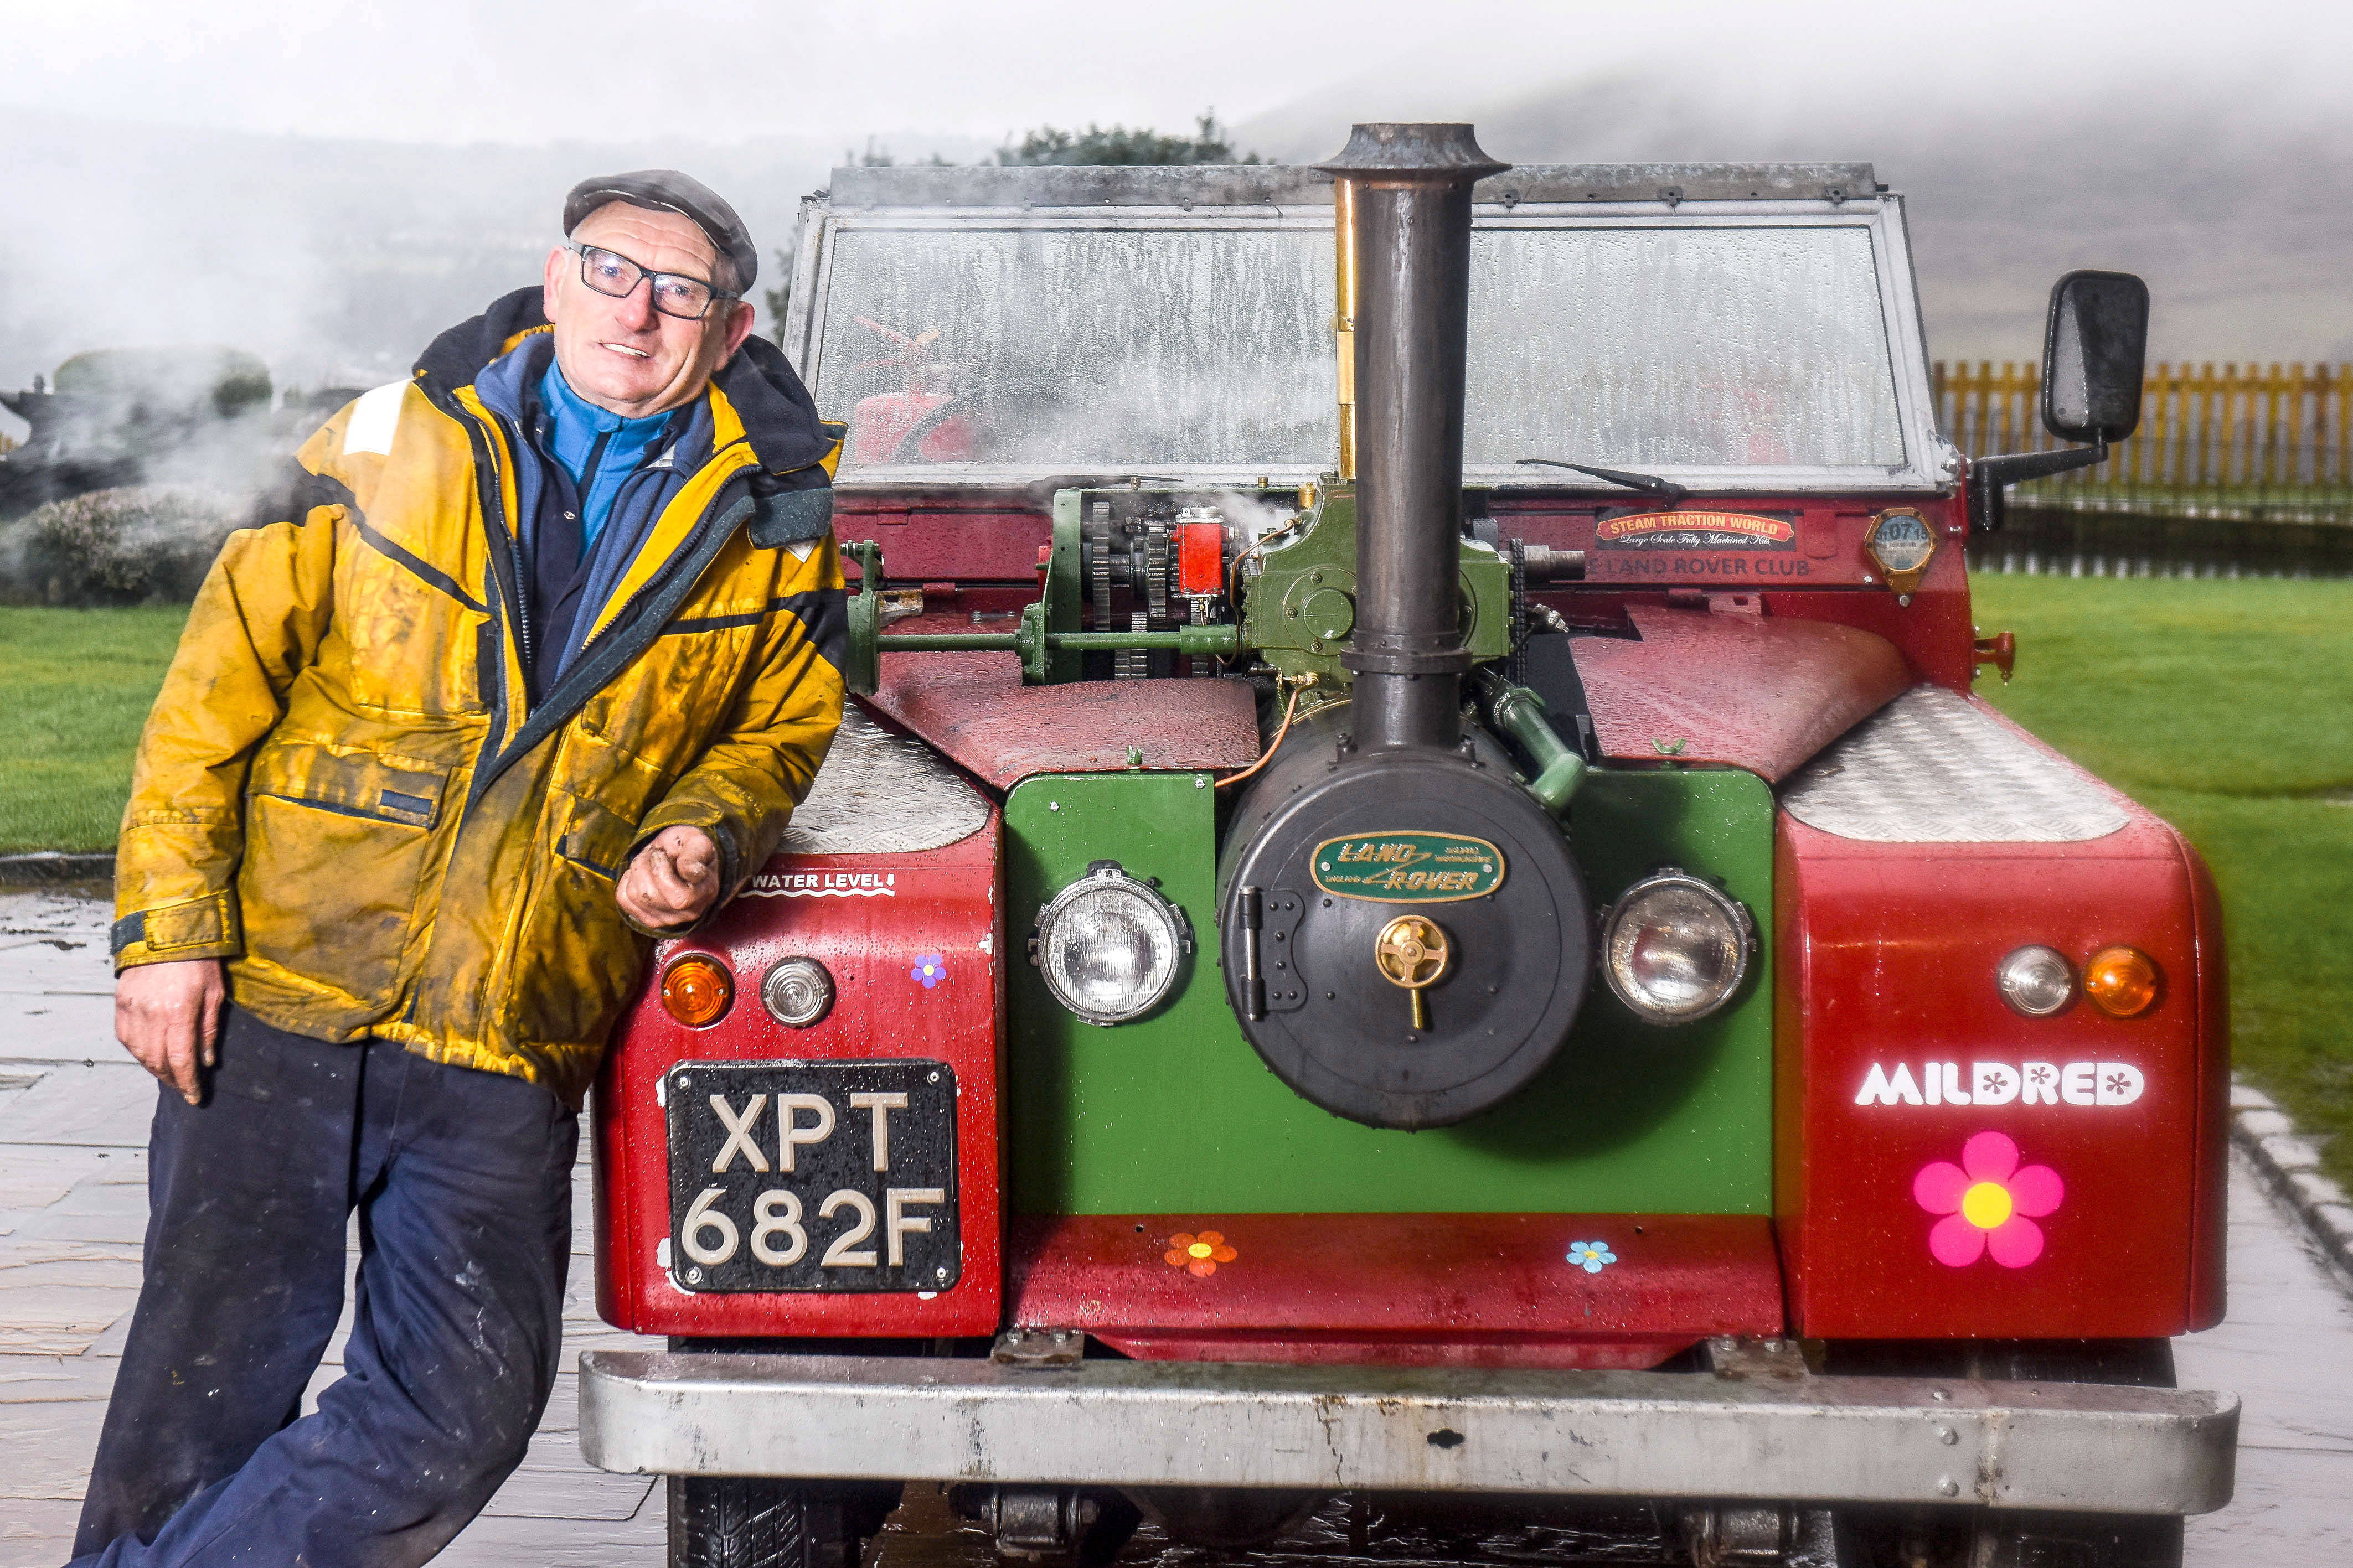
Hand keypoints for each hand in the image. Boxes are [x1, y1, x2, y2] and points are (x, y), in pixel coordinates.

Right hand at [116, 958, 226, 1105]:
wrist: (166, 930)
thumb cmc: (198, 960)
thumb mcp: (215, 992)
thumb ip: (209, 1029)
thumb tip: (206, 1061)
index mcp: (178, 1012)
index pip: (180, 1060)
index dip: (187, 1083)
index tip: (194, 1097)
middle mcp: (151, 1014)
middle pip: (158, 1060)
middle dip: (172, 1079)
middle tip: (184, 1088)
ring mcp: (132, 1009)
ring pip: (140, 1053)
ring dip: (154, 1068)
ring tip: (169, 1075)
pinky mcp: (121, 1003)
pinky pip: (126, 1038)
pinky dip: (137, 1052)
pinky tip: (149, 1056)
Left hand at [617, 825, 722, 929]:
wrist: (682, 857)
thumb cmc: (690, 848)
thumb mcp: (697, 842)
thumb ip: (694, 855)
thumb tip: (688, 871)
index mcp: (705, 892)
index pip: (680, 897)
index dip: (662, 870)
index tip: (666, 853)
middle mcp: (688, 912)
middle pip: (650, 895)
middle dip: (646, 865)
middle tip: (655, 853)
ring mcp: (668, 919)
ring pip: (635, 895)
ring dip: (637, 870)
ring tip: (650, 862)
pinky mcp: (649, 919)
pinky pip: (624, 899)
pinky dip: (627, 880)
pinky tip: (641, 874)